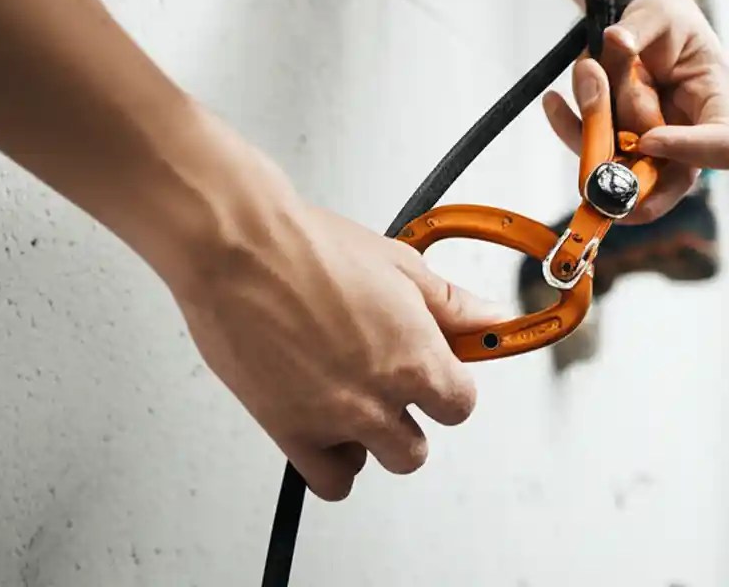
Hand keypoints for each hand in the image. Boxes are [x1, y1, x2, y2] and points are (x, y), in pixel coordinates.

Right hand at [168, 150, 504, 500]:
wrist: (239, 248)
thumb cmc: (309, 248)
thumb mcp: (399, 265)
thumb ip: (450, 305)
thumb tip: (489, 319)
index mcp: (415, 358)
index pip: (459, 406)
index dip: (445, 388)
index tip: (431, 374)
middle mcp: (378, 397)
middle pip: (417, 448)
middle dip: (408, 420)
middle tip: (385, 386)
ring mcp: (334, 420)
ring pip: (378, 462)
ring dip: (370, 440)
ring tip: (348, 397)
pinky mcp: (289, 431)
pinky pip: (330, 481)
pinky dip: (332, 463)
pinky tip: (324, 427)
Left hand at [542, 0, 728, 223]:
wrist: (640, 20)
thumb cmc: (663, 17)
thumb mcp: (657, 12)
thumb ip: (638, 29)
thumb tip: (618, 41)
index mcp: (718, 101)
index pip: (724, 146)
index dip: (687, 151)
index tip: (647, 139)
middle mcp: (692, 134)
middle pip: (671, 179)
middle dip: (626, 164)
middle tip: (594, 138)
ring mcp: (656, 147)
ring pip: (623, 165)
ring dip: (596, 119)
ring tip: (589, 68)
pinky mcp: (621, 147)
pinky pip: (593, 154)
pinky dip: (570, 128)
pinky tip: (553, 102)